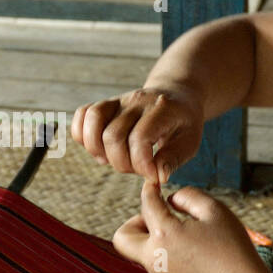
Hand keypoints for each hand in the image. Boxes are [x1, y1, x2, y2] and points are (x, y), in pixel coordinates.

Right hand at [71, 86, 202, 181]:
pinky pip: (82, 114)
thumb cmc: (183, 123)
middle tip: (135, 168)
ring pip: (92, 120)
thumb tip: (156, 177)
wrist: (177, 95)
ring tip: (112, 159)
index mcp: (162, 109)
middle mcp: (137, 101)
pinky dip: (82, 134)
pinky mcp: (106, 104)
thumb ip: (172, 160)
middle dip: (121, 163)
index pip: (140, 138)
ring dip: (97, 149)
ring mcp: (118, 100)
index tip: (151, 175)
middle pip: (113, 135)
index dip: (141, 164)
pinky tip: (100, 149)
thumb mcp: (190, 142)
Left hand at [113, 180, 270, 272]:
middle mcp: (154, 259)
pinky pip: (163, 272)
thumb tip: (170, 200)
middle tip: (157, 220)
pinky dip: (173, 262)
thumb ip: (187, 196)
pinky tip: (200, 262)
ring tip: (192, 241)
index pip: (147, 204)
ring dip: (160, 243)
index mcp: (164, 234)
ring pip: (147, 255)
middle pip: (123, 237)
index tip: (153, 185)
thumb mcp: (216, 211)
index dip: (150, 190)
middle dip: (134, 223)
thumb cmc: (234, 250)